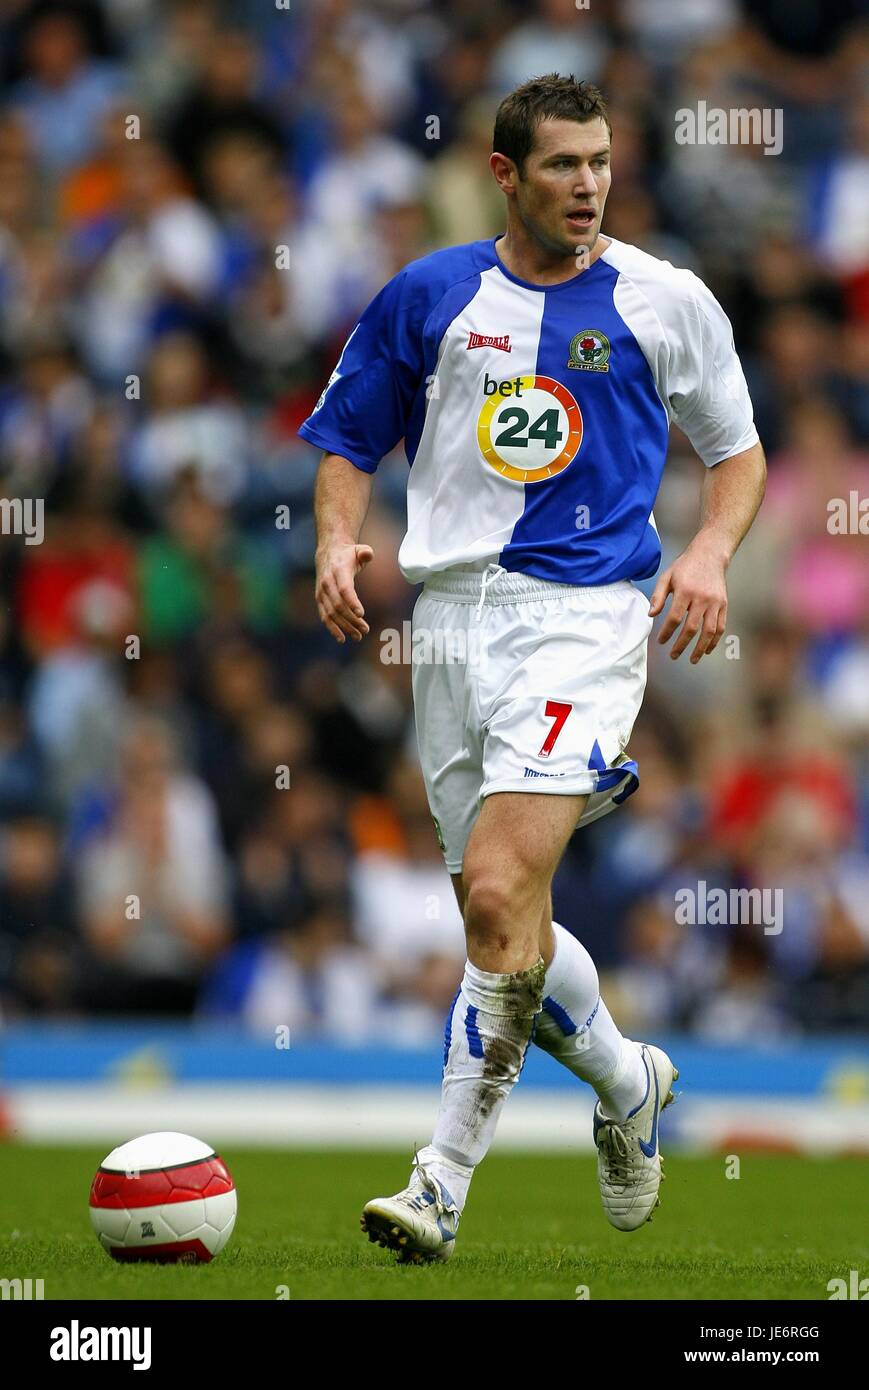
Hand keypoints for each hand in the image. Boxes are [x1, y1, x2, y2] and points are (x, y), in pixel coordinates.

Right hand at [315, 542, 373, 642]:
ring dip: (344, 627)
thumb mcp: (358, 549)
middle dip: (352, 620)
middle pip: (339, 605)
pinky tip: (341, 638)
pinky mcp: (320, 600)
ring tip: (358, 636)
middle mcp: (327, 582)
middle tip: (365, 630)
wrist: (328, 553)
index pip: (344, 588)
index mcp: (338, 570)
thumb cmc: (348, 555)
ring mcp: (322, 592)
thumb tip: (368, 554)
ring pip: (332, 613)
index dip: (352, 601)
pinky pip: (324, 616)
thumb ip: (365, 552)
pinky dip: (332, 628)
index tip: (361, 614)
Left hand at [648, 539, 727, 662]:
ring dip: (700, 648)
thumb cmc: (685, 566)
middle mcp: (702, 598)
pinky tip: (707, 649)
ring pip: (709, 631)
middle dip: (681, 645)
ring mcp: (715, 602)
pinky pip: (720, 626)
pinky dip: (714, 640)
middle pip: (691, 628)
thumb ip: (658, 596)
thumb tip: (651, 615)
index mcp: (685, 591)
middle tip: (673, 656)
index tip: (660, 641)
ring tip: (693, 659)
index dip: (667, 632)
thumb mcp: (667, 576)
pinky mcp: (723, 604)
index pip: (675, 618)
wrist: (710, 554)